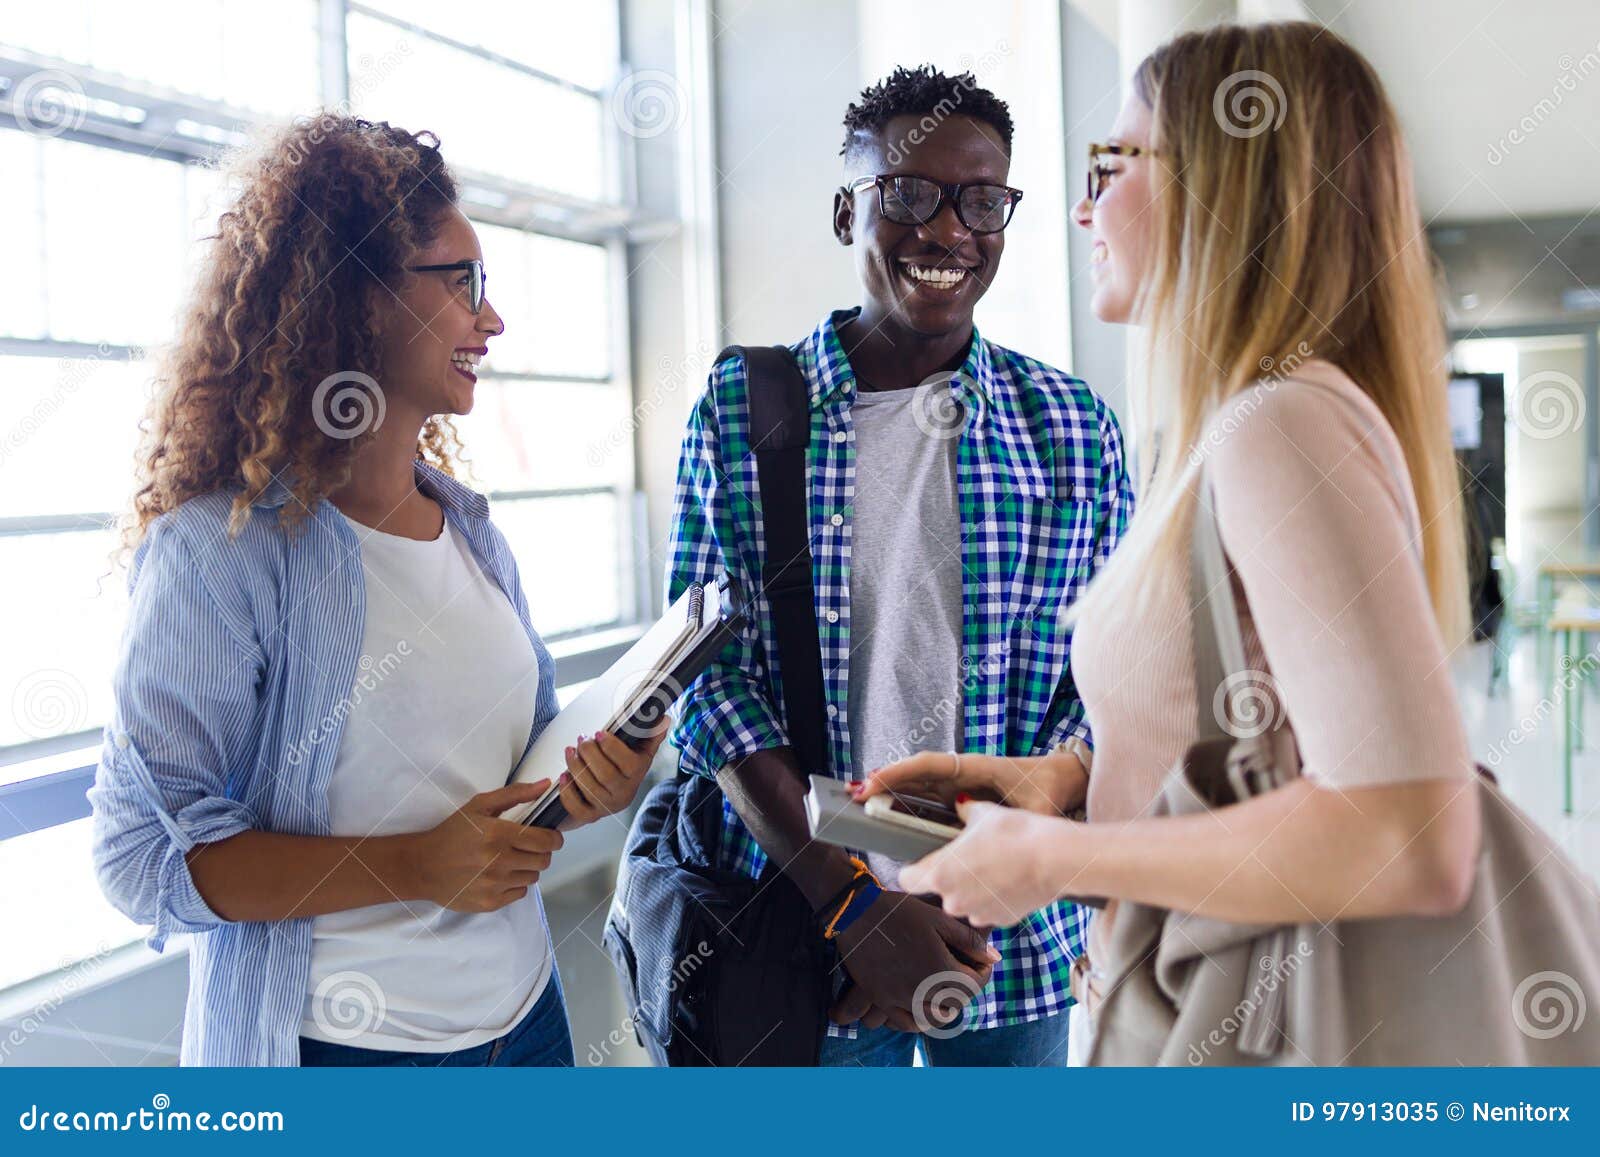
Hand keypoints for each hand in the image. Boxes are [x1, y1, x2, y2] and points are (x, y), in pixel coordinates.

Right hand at [407, 781, 564, 912]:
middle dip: (540, 852)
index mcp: (498, 835)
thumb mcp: (479, 806)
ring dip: (527, 868)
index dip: (554, 838)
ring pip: (533, 877)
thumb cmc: (452, 833)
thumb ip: (515, 794)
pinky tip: (499, 875)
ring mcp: (494, 885)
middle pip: (543, 861)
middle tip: (526, 847)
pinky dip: (514, 884)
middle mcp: (498, 862)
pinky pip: (519, 893)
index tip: (549, 836)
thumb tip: (546, 785)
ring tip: (509, 860)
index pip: (546, 841)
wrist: (422, 866)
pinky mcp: (490, 903)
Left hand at [558, 721, 667, 827]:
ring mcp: (607, 806)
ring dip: (575, 766)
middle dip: (590, 754)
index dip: (612, 747)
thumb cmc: (623, 768)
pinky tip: (564, 775)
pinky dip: (568, 791)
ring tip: (570, 751)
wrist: (610, 795)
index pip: (629, 763)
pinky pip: (577, 808)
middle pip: (606, 775)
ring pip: (590, 788)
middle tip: (582, 739)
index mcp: (637, 775)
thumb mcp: (640, 750)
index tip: (599, 733)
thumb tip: (663, 719)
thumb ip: (650, 734)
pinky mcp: (590, 815)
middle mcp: (624, 793)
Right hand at [828, 890, 999, 1031]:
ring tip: (947, 992)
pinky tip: (923, 1010)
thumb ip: (968, 940)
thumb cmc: (899, 911)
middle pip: (956, 1003)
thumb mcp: (938, 918)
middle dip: (966, 989)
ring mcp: (899, 997)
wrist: (856, 912)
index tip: (983, 962)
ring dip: (946, 1008)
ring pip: (933, 1018)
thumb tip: (993, 957)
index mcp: (939, 968)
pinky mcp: (881, 999)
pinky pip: (905, 1023)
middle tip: (965, 973)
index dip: (984, 973)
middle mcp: (921, 989)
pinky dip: (919, 1021)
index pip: (974, 984)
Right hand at [853, 748, 1086, 816]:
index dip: (899, 772)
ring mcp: (958, 787)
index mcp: (974, 767)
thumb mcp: (1036, 806)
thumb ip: (1020, 822)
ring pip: (917, 788)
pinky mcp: (960, 800)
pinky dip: (907, 809)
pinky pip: (928, 803)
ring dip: (890, 796)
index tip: (874, 781)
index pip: (928, 764)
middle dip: (884, 782)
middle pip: (915, 775)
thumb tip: (1007, 840)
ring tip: (860, 803)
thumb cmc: (1048, 786)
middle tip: (852, 793)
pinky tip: (889, 819)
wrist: (1062, 781)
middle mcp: (961, 775)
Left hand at [899, 800, 1075, 926]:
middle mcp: (953, 901)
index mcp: (940, 874)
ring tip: (995, 864)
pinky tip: (1010, 878)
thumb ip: (965, 811)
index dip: (913, 869)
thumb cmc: (1014, 834)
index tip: (921, 861)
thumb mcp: (983, 812)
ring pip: (966, 900)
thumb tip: (962, 805)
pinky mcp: (1001, 921)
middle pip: (941, 889)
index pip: (907, 880)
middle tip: (971, 855)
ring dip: (974, 887)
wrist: (1054, 859)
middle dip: (952, 875)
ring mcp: (978, 914)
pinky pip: (989, 908)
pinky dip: (995, 896)